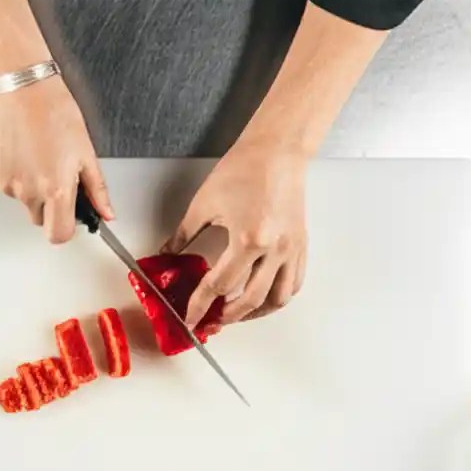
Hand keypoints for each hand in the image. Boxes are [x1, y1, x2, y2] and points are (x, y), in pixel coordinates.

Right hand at [0, 76, 113, 242]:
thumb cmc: (53, 110)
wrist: (20, 87)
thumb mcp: (86, 151)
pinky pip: (7, 187)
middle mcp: (29, 192)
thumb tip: (106, 213)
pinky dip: (16, 176)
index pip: (60, 234)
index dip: (66, 229)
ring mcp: (8, 185)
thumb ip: (96, 189)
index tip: (70, 218)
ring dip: (32, 188)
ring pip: (24, 201)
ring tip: (38, 155)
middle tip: (55, 176)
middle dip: (50, 206)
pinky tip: (22, 151)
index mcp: (57, 188)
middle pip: (41, 219)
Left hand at [162, 141, 308, 327]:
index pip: (220, 285)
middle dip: (227, 316)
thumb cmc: (244, 168)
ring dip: (256, 313)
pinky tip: (265, 298)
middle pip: (250, 300)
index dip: (201, 304)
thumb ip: (184, 235)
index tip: (191, 317)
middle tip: (211, 320)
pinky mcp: (301, 244)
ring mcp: (291, 249)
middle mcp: (274, 249)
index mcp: (249, 239)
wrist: (277, 150)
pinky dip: (279, 297)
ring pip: (278, 298)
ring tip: (237, 315)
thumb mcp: (204, 204)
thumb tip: (169, 253)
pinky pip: (295, 282)